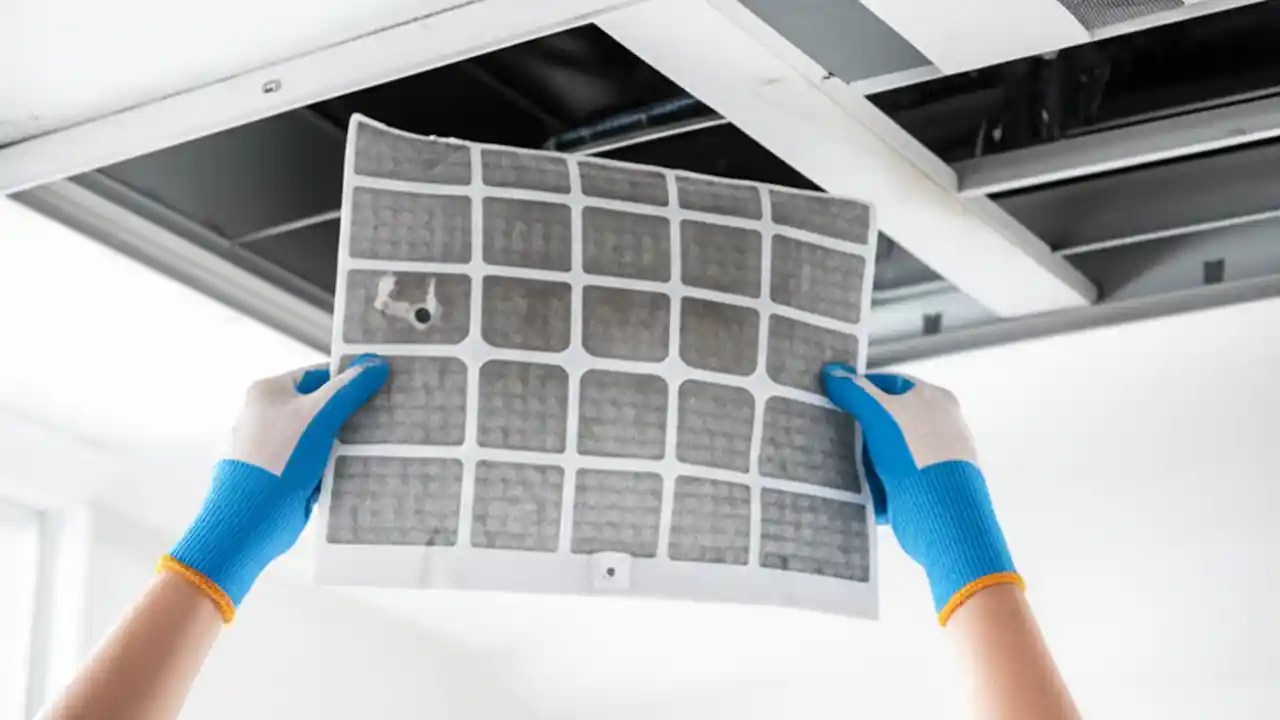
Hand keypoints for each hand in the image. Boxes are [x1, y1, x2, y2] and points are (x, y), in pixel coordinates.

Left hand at [161, 355, 388, 621]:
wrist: (253, 518)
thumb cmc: (280, 458)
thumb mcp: (320, 416)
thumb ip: (350, 389)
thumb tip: (376, 364)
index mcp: (267, 392)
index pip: (318, 375)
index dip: (349, 380)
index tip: (379, 386)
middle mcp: (266, 415)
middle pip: (321, 405)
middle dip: (349, 413)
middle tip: (383, 414)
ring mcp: (273, 445)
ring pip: (321, 434)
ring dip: (343, 441)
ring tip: (376, 441)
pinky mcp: (283, 471)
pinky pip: (316, 459)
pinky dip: (333, 462)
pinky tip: (357, 465)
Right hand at [821, 363, 1019, 624]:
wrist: (942, 510)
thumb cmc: (913, 451)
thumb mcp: (878, 413)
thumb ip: (853, 392)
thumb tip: (830, 371)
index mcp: (935, 398)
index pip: (889, 384)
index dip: (861, 390)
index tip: (835, 400)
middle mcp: (940, 424)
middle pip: (889, 418)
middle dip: (861, 426)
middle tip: (831, 429)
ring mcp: (934, 456)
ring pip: (888, 449)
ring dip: (865, 456)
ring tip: (837, 458)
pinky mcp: (927, 486)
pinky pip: (892, 476)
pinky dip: (875, 479)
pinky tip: (855, 482)